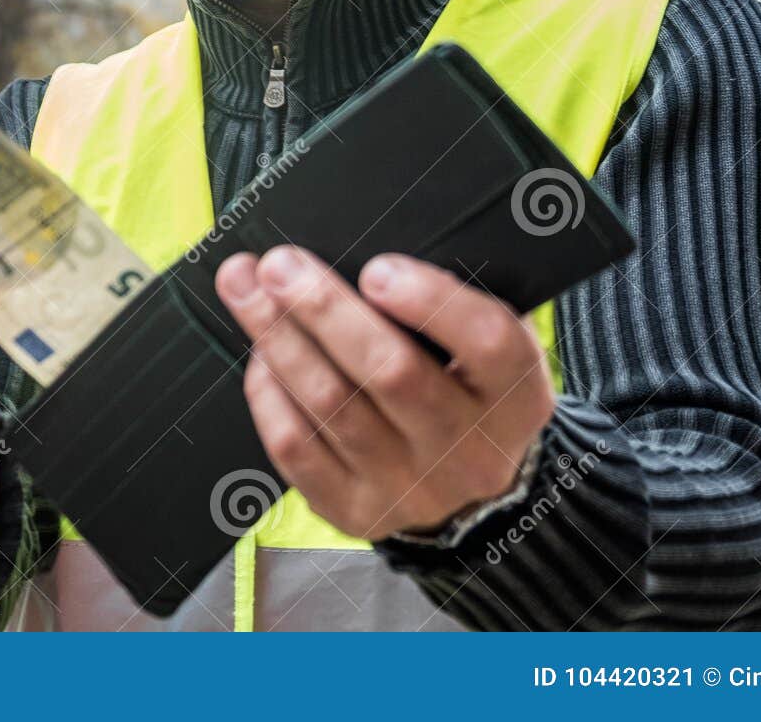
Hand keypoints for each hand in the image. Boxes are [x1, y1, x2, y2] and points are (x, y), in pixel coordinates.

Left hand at [214, 246, 552, 539]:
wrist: (472, 502)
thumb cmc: (468, 395)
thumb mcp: (489, 353)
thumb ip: (450, 305)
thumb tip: (365, 250)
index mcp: (515, 395)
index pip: (487, 344)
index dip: (431, 302)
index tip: (376, 268)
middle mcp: (467, 448)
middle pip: (391, 372)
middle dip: (323, 309)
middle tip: (278, 264)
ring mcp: (408, 486)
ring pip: (331, 404)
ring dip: (278, 338)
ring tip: (245, 289)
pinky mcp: (355, 509)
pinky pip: (296, 448)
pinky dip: (269, 393)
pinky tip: (261, 355)